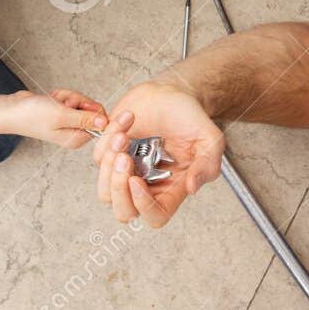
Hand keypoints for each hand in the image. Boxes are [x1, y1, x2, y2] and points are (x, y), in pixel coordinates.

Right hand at [6, 89, 106, 148]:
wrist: (12, 109)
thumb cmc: (32, 115)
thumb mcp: (61, 115)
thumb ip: (85, 119)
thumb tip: (107, 123)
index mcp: (77, 138)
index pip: (101, 121)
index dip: (91, 108)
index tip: (75, 105)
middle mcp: (75, 132)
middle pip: (92, 108)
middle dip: (76, 100)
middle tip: (61, 103)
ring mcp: (70, 122)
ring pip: (81, 101)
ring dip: (66, 96)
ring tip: (52, 101)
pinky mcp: (64, 112)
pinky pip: (71, 98)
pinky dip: (61, 95)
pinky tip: (49, 100)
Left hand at [94, 81, 224, 227]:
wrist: (173, 93)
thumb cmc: (191, 118)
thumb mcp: (210, 140)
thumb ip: (207, 165)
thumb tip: (192, 188)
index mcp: (172, 188)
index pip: (155, 216)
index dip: (143, 206)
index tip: (136, 181)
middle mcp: (148, 184)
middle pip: (124, 211)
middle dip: (118, 188)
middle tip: (124, 159)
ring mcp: (128, 171)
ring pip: (105, 191)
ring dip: (107, 164)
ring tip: (123, 135)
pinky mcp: (111, 153)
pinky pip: (98, 157)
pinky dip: (108, 136)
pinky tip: (127, 119)